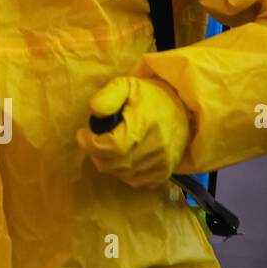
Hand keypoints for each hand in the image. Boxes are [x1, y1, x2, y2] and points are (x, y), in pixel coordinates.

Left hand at [76, 76, 191, 187]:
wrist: (183, 110)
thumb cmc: (150, 97)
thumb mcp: (126, 85)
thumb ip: (108, 96)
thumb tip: (95, 111)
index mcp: (144, 124)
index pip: (112, 146)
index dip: (90, 144)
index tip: (82, 134)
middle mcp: (155, 148)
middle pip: (114, 164)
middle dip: (96, 154)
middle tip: (94, 141)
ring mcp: (161, 164)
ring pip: (122, 175)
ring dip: (108, 163)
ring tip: (109, 147)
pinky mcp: (164, 173)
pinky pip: (135, 182)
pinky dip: (123, 173)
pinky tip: (123, 158)